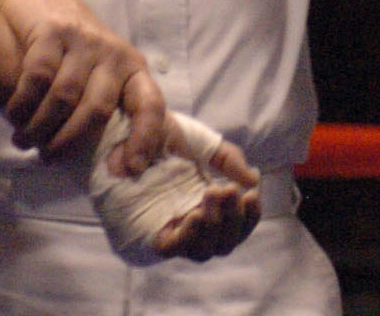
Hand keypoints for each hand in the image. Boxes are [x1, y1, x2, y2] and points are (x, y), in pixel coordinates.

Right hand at [0, 0, 164, 166]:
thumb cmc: (73, 50)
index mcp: (132, 69)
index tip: (128, 169)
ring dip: (40, 128)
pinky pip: (38, 77)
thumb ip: (108, 107)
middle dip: (70, 141)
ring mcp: (84, 41)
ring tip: (24, 140)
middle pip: (98, 109)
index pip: (150, 105)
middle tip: (47, 156)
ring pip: (64, 97)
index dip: (144, 138)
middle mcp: (113, 54)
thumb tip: (118, 164)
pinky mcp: (53, 31)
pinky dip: (24, 104)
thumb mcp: (99, 73)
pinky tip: (14, 115)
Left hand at [149, 134, 264, 260]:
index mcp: (204, 205)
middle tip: (230, 190)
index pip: (235, 227)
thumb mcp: (202, 143)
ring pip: (202, 250)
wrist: (125, 128)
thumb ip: (228, 160)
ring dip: (215, 225)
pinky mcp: (146, 234)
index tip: (252, 195)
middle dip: (233, 220)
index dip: (249, 218)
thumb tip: (253, 180)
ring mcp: (169, 230)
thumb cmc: (159, 136)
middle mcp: (189, 222)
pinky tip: (195, 214)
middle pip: (222, 244)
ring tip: (214, 194)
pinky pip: (172, 248)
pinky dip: (189, 235)